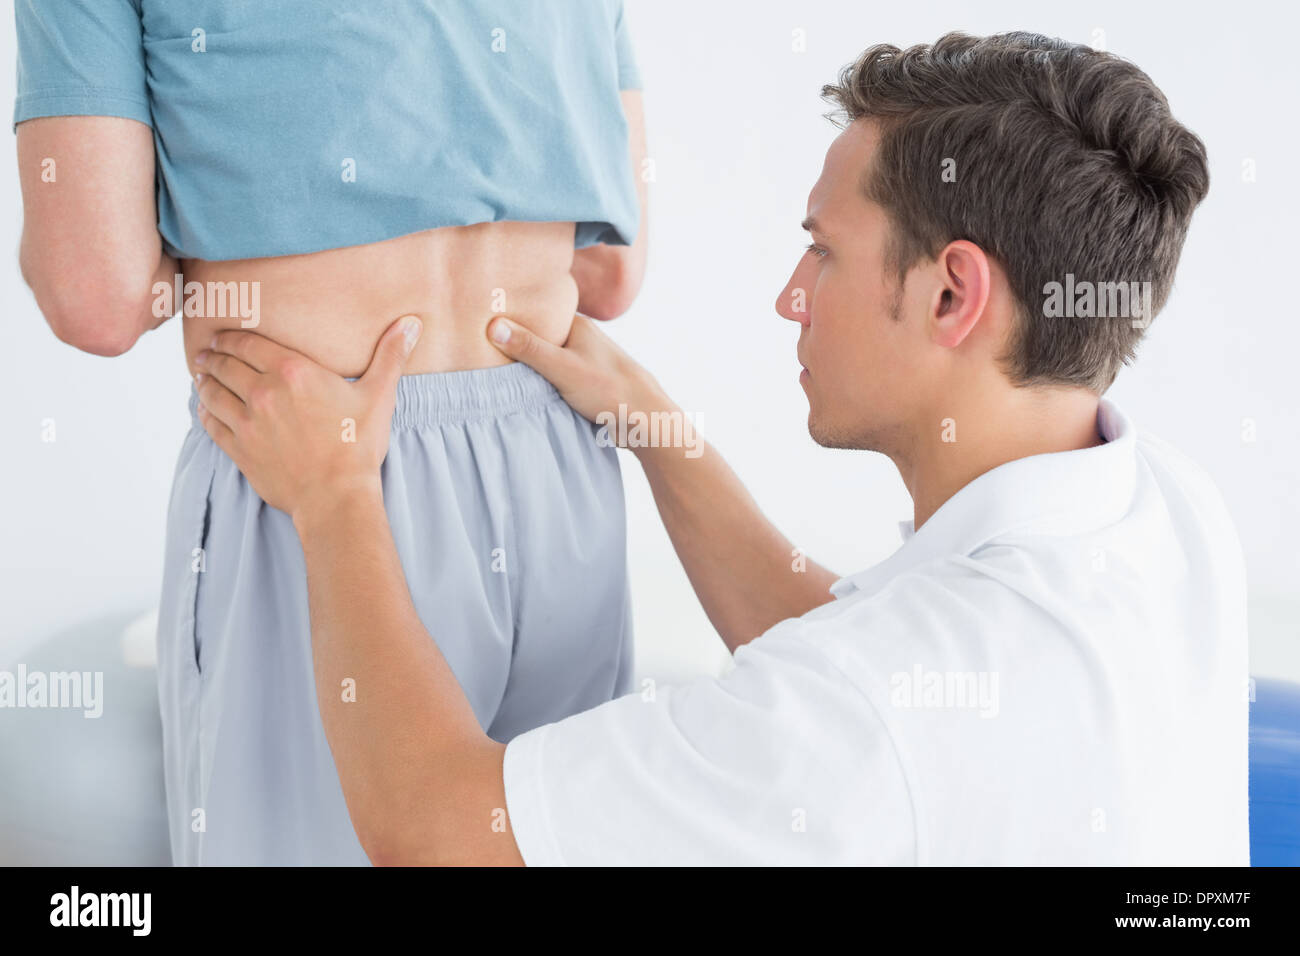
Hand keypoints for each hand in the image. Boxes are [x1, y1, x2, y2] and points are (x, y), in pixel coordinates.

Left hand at [194, 315, 421, 526]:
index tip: (222, 336)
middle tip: (207, 353)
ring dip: (204, 381)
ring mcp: (247, 422)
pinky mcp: (240, 449)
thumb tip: (412, 323)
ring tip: (201, 376)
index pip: (249, 343)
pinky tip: (204, 408)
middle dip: (214, 356)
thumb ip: (391, 355)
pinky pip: (211, 424)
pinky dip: (204, 412)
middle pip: (225, 364)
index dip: (231, 337)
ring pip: (212, 392)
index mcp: (294, 372)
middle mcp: (264, 392)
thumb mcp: (379, 396)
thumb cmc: (358, 447)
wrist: (336, 497)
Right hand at [486, 314, 671, 438]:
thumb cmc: (610, 388)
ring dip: (529, 367)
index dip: (512, 316)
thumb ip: (529, 348)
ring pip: (546, 360)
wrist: (645, 420)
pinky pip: (554, 378)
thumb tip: (493, 326)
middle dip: (516, 343)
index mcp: (576, 325)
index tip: (482, 318)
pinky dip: (541, 382)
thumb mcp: (562, 367)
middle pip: (539, 337)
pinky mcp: (584, 383)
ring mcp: (582, 361)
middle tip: (480, 346)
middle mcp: (580, 339)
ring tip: (494, 368)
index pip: (537, 313)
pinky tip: (522, 388)